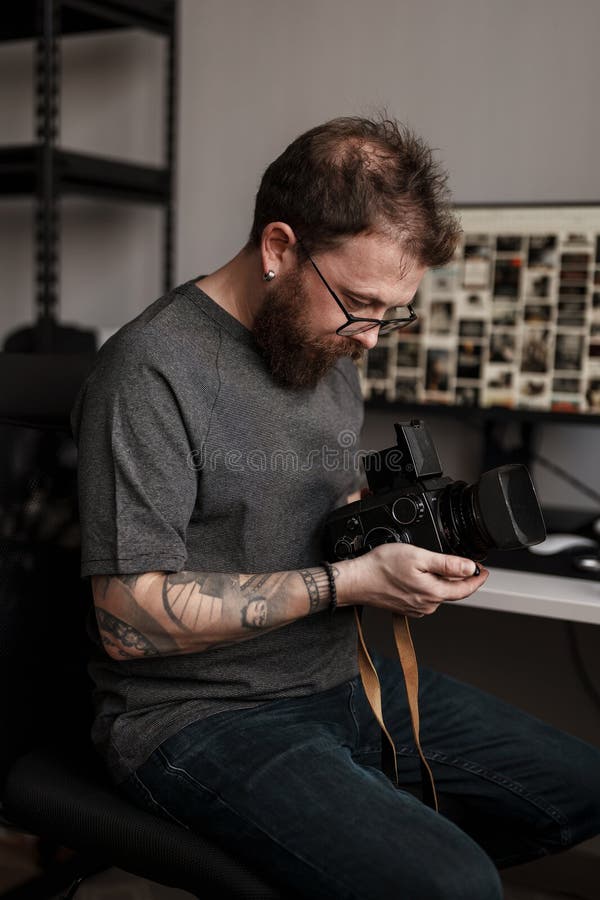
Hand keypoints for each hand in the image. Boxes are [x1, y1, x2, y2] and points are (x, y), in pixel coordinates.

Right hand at [337, 542, 488, 617]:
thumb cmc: (381, 567)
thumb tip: (470, 567)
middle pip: (453, 591)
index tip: (485, 570)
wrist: (357, 580)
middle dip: (462, 578)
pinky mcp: (406, 607)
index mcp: (433, 593)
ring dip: (444, 581)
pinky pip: (425, 597)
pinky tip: (421, 575)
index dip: (478, 578)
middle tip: (468, 564)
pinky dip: (430, 586)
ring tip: (441, 566)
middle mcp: (427, 605)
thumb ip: (447, 564)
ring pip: (439, 594)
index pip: (465, 589)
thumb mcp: (418, 557)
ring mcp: (416, 608)